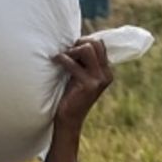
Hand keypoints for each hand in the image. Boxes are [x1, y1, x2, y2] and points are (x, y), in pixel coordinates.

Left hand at [42, 37, 113, 161]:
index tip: (72, 48)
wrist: (69, 120)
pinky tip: (55, 60)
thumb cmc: (71, 96)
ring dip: (72, 50)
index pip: (100, 44)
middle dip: (79, 43)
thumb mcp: (81, 76)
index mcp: (106, 71)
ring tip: (62, 57)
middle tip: (67, 51)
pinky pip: (73, 63)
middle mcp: (106, 74)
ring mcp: (99, 79)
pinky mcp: (88, 85)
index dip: (84, 41)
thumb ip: (84, 62)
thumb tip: (76, 41)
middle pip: (95, 43)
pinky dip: (62, 59)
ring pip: (88, 49)